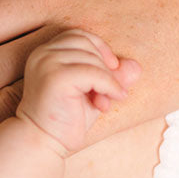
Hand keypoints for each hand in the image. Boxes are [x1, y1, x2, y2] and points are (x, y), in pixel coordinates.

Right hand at [17, 30, 139, 156]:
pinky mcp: (55, 77)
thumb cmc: (63, 120)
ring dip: (107, 80)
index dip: (99, 48)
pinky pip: (93, 73)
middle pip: (86, 42)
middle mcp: (42, 54)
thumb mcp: (92, 94)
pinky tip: (106, 105)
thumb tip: (136, 66)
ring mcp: (47, 64)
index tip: (111, 70)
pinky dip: (107, 86)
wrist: (42, 142)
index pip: (78, 35)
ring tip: (104, 103)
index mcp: (44, 53)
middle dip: (104, 66)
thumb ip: (111, 77)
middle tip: (108, 93)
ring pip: (92, 58)